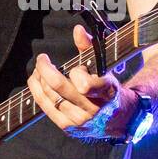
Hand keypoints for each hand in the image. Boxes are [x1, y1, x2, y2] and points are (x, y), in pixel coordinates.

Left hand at [26, 24, 139, 141]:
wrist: (120, 119)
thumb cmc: (109, 89)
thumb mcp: (105, 67)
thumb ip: (90, 47)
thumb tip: (77, 30)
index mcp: (106, 92)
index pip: (85, 84)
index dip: (76, 71)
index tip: (74, 64)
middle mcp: (92, 109)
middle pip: (58, 87)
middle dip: (45, 68)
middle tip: (42, 59)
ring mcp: (80, 121)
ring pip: (49, 96)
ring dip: (39, 80)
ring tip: (38, 71)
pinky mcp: (69, 128)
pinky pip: (46, 108)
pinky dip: (38, 93)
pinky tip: (37, 83)